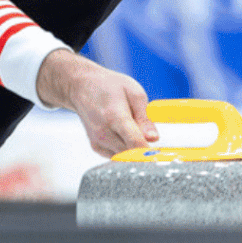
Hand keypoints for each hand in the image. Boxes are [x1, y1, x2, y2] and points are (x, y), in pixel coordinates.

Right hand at [34, 49, 158, 157]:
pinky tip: (121, 132)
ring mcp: (97, 141)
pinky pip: (117, 155)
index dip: (150, 151)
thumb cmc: (109, 86)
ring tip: (130, 127)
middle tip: (145, 132)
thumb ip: (145, 117)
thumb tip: (154, 138)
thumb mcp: (134, 93)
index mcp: (115, 116)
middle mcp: (103, 132)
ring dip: (133, 147)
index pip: (135, 143)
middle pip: (131, 153)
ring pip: (125, 156)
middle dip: (143, 147)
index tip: (159, 152)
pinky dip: (123, 148)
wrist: (81, 87)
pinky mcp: (96, 147)